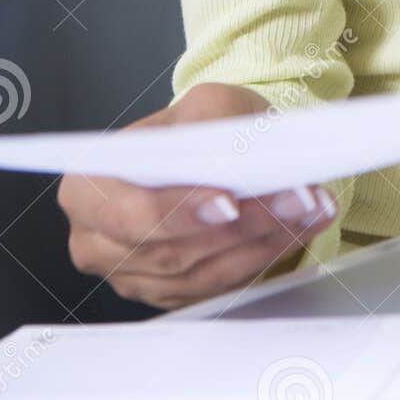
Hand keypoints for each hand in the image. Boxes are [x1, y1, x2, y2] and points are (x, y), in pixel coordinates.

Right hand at [58, 82, 336, 309]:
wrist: (216, 148)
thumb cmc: (202, 124)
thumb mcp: (206, 104)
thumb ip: (212, 126)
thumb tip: (235, 161)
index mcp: (88, 185)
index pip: (130, 211)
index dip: (178, 213)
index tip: (229, 203)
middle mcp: (99, 241)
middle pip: (171, 250)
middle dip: (241, 227)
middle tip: (294, 200)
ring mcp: (134, 276)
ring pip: (204, 272)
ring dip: (265, 241)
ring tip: (310, 207)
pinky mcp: (172, 295)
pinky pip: (221, 286)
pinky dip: (267, 255)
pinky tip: (301, 227)